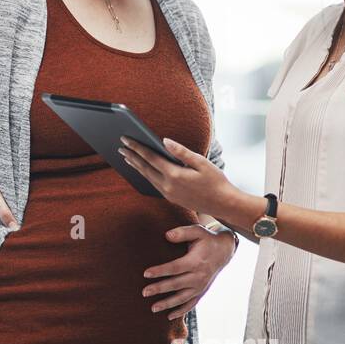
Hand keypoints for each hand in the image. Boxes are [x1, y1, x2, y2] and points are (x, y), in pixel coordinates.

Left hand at [117, 136, 236, 217]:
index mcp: (174, 174)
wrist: (223, 204)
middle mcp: (168, 185)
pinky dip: (145, 175)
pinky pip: (153, 184)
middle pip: (144, 168)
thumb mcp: (201, 162)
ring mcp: (168, 193)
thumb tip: (165, 141)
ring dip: (136, 166)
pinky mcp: (170, 198)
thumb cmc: (216, 181)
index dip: (137, 147)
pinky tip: (142, 170)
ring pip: (147, 177)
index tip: (126, 139)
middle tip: (121, 147)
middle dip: (132, 156)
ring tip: (127, 158)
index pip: (150, 157)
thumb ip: (181, 152)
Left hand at [143, 224, 236, 319]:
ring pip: (182, 298)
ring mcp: (201, 286)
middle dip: (160, 289)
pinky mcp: (202, 292)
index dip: (160, 271)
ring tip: (153, 308)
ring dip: (168, 304)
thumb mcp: (197, 231)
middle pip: (176, 284)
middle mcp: (199, 276)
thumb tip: (167, 235)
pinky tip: (169, 316)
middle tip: (144, 293)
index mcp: (196, 262)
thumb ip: (182, 232)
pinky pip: (191, 304)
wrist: (224, 251)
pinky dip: (181, 311)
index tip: (146, 273)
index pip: (175, 267)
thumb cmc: (206, 239)